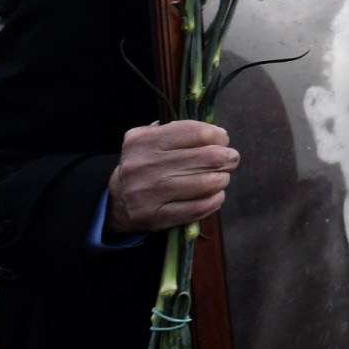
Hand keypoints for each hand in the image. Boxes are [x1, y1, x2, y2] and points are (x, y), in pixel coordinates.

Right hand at [105, 121, 239, 236]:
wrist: (119, 200)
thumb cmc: (148, 164)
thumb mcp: (153, 140)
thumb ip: (183, 132)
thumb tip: (220, 134)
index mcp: (144, 141)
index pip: (199, 132)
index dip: (219, 137)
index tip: (222, 142)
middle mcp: (143, 165)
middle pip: (210, 158)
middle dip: (228, 158)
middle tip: (229, 160)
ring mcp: (148, 193)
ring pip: (209, 183)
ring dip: (222, 180)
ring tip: (220, 178)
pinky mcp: (156, 217)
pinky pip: (200, 207)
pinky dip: (216, 200)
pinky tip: (215, 195)